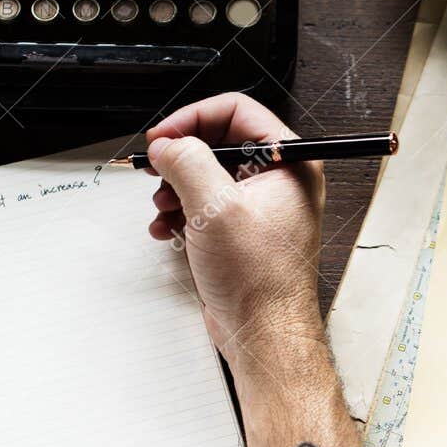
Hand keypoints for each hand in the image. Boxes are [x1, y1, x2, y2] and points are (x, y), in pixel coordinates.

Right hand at [145, 94, 324, 371]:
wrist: (264, 334)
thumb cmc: (261, 281)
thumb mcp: (215, 208)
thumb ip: (188, 163)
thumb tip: (168, 144)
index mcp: (290, 162)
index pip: (238, 112)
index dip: (194, 118)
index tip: (164, 136)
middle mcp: (281, 180)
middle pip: (220, 143)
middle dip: (182, 157)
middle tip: (157, 167)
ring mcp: (262, 207)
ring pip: (209, 175)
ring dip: (177, 187)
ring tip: (163, 206)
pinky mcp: (244, 231)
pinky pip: (207, 205)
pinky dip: (182, 212)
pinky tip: (167, 227)